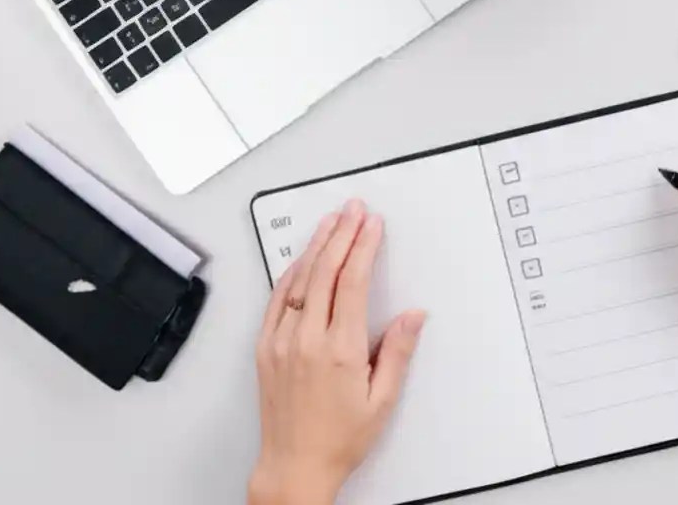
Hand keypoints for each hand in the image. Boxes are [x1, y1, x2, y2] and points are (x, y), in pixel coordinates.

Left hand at [250, 200, 425, 504]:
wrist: (294, 466)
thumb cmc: (338, 439)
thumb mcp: (382, 400)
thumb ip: (397, 352)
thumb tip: (412, 316)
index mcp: (339, 350)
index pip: (352, 282)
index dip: (363, 246)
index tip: (372, 225)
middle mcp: (306, 340)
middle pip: (324, 271)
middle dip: (341, 234)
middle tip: (353, 210)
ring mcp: (281, 342)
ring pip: (298, 280)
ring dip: (315, 246)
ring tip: (330, 222)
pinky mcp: (265, 348)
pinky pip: (276, 300)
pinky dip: (290, 274)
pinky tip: (301, 260)